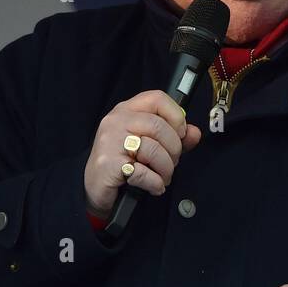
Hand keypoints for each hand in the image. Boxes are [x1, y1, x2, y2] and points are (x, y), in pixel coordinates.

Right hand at [84, 90, 202, 213]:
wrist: (93, 188)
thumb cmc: (123, 162)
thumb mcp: (149, 145)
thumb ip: (174, 137)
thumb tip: (194, 133)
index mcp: (127, 110)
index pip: (157, 98)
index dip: (176, 116)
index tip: (180, 134)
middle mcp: (116, 121)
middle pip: (159, 126)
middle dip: (174, 149)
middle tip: (172, 162)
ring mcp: (110, 141)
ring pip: (154, 149)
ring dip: (166, 169)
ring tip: (163, 176)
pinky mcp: (108, 163)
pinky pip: (143, 172)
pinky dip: (155, 183)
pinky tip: (154, 186)